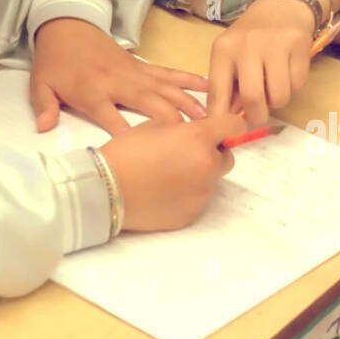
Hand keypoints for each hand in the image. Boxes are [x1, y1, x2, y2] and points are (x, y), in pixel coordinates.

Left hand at [30, 17, 208, 133]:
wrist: (65, 26)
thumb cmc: (54, 61)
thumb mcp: (41, 84)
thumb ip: (44, 107)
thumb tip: (44, 129)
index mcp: (92, 92)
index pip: (113, 119)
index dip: (130, 136)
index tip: (148, 153)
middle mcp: (119, 83)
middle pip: (150, 104)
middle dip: (171, 121)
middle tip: (194, 139)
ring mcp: (134, 72)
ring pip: (166, 88)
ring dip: (187, 103)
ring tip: (209, 118)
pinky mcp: (141, 65)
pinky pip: (168, 72)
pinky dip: (188, 78)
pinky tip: (208, 85)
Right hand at [101, 112, 245, 230]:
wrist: (105, 190)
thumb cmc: (125, 152)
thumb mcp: (153, 126)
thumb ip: (182, 126)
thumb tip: (196, 130)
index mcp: (198, 139)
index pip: (234, 126)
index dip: (227, 125)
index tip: (219, 129)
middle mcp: (207, 166)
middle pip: (226, 157)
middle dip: (211, 153)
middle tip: (184, 153)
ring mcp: (202, 193)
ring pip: (211, 179)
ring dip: (198, 174)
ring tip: (168, 174)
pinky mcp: (193, 213)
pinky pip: (198, 198)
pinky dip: (187, 194)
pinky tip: (163, 191)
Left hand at [205, 0, 314, 126]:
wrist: (281, 7)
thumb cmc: (251, 36)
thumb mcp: (231, 54)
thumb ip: (228, 83)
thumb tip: (227, 120)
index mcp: (223, 50)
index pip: (218, 93)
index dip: (222, 118)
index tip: (228, 129)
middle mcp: (246, 46)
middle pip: (252, 98)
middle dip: (257, 116)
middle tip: (259, 116)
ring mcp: (274, 45)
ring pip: (278, 96)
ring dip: (277, 101)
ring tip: (274, 88)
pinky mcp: (298, 46)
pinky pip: (297, 85)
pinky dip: (293, 88)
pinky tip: (287, 73)